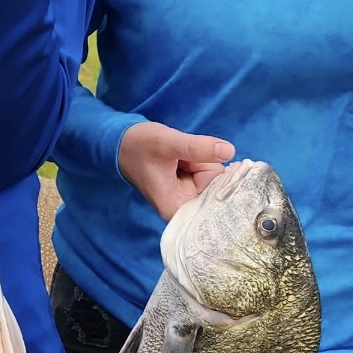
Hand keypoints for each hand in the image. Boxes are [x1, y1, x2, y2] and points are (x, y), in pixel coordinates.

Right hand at [119, 121, 235, 219]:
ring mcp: (189, 199)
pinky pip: (211, 175)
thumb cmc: (139, 145)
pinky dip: (202, 163)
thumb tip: (229, 151)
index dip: (221, 182)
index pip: (217, 202)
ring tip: (180, 159)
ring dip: (203, 163)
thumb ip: (197, 147)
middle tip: (184, 160)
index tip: (208, 167)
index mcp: (177, 209)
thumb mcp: (167, 143)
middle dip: (207, 169)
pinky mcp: (192, 188)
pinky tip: (185, 160)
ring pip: (216, 179)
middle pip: (219, 189)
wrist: (123, 142)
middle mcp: (185, 210)